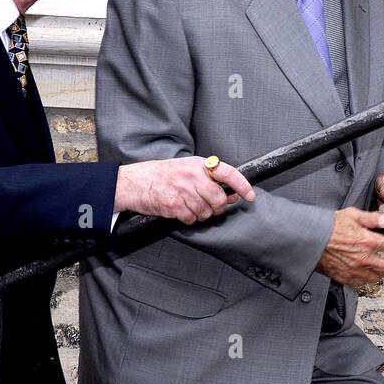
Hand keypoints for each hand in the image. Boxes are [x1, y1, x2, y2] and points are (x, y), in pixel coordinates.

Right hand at [114, 156, 254, 223]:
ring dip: (201, 214)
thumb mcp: (187, 168)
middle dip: (218, 208)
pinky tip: (180, 211)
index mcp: (199, 164)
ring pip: (206, 212)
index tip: (250, 195)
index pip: (228, 173)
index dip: (242, 185)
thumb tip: (232, 194)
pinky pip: (191, 219)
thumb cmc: (161, 175)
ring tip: (190, 206)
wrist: (134, 182)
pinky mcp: (174, 205)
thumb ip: (209, 179)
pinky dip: (188, 219)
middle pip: (219, 199)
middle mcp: (193, 176)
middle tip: (211, 207)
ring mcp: (183, 190)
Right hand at [316, 208, 383, 285]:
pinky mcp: (346, 278)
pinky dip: (373, 276)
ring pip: (379, 276)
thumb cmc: (329, 226)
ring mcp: (355, 271)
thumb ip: (375, 218)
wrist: (309, 240)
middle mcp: (363, 259)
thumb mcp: (353, 215)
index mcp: (367, 242)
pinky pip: (365, 282)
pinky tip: (374, 270)